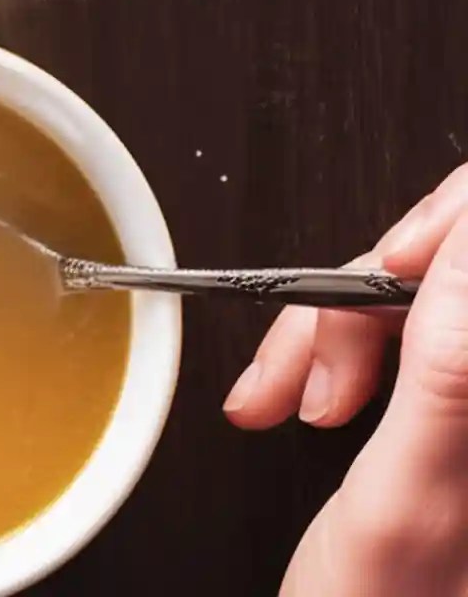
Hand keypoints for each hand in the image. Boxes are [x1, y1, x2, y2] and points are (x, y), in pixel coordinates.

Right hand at [223, 166, 467, 595]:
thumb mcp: (405, 506)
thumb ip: (449, 369)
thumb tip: (467, 237)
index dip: (450, 230)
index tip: (387, 269)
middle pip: (454, 267)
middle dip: (360, 301)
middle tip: (317, 376)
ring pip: (414, 294)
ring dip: (329, 333)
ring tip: (287, 401)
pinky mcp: (449, 404)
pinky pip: (392, 332)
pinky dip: (330, 353)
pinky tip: (302, 396)